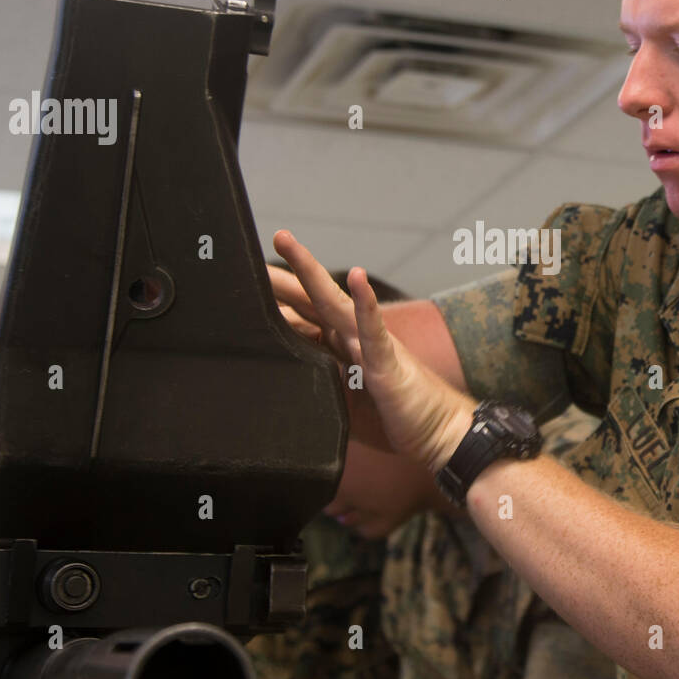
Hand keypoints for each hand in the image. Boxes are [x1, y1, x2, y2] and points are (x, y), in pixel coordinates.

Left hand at [272, 229, 475, 472]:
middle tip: (249, 247)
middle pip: (309, 298)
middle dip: (279, 274)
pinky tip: (359, 278)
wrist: (439, 434)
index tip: (240, 278)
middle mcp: (352, 337)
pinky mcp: (387, 363)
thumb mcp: (341, 401)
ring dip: (310, 271)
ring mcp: (369, 345)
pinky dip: (365, 302)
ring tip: (289, 244)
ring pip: (334, 302)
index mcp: (339, 347)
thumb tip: (279, 372)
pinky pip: (374, 330)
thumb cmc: (394, 416)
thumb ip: (316, 382)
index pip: (299, 315)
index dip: (272, 297)